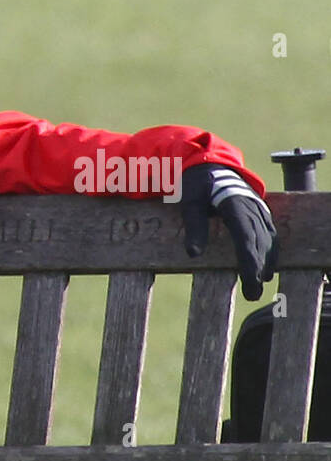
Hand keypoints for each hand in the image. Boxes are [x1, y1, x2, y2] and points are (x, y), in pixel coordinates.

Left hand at [180, 163, 277, 299]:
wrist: (211, 166)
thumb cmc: (196, 185)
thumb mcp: (189, 203)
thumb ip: (194, 228)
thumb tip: (193, 255)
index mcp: (235, 203)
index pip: (245, 236)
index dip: (249, 259)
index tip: (250, 279)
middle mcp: (252, 207)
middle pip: (258, 242)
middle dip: (257, 269)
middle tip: (252, 295)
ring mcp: (259, 209)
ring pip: (268, 240)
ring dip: (266, 264)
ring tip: (259, 286)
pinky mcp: (261, 213)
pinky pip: (270, 235)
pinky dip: (271, 252)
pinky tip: (267, 269)